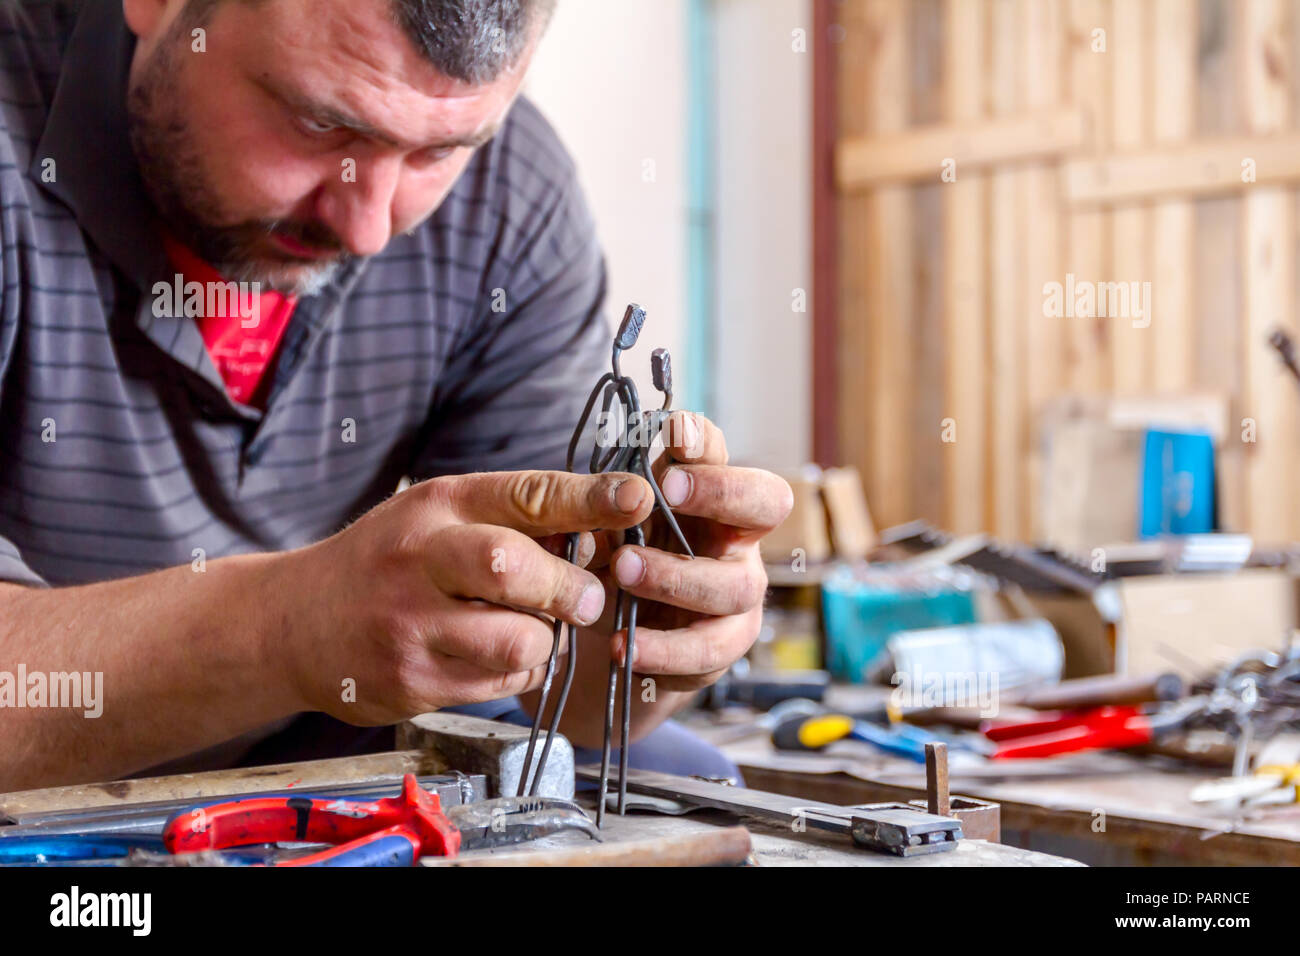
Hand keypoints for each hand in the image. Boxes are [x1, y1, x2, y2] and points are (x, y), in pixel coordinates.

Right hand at [278, 470, 652, 723]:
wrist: (293, 623)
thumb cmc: (387, 561)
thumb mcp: (436, 515)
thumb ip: (510, 517)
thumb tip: (602, 523)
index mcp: (438, 506)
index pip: (526, 494)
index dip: (590, 497)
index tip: (638, 497)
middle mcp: (421, 559)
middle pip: (515, 566)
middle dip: (569, 586)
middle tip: (587, 598)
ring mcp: (412, 624)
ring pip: (518, 637)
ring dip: (546, 639)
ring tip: (532, 628)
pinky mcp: (413, 680)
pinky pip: (501, 680)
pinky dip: (519, 669)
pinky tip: (497, 653)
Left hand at [593, 412, 793, 691]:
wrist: (610, 634)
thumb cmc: (618, 556)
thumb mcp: (609, 521)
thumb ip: (620, 494)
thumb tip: (628, 476)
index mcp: (709, 497)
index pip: (721, 453)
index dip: (704, 443)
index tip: (671, 433)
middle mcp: (736, 539)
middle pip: (767, 503)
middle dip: (722, 492)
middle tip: (667, 489)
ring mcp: (735, 595)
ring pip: (734, 585)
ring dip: (676, 577)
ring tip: (622, 571)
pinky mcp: (720, 649)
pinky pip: (706, 651)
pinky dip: (663, 650)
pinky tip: (624, 644)